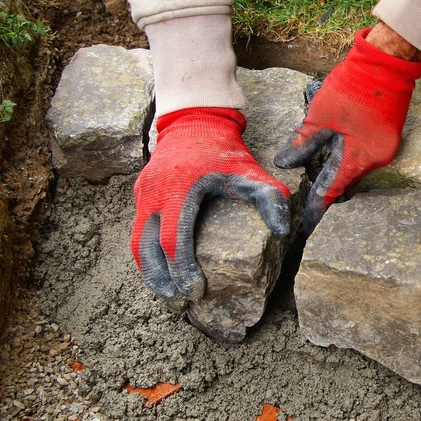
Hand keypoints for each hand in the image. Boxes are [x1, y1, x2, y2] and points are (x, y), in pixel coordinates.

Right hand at [131, 107, 290, 301]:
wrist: (194, 119)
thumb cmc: (224, 148)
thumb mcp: (250, 169)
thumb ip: (269, 197)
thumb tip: (284, 229)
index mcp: (179, 190)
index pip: (174, 241)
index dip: (182, 270)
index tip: (196, 291)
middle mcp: (154, 194)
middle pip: (147, 249)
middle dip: (162, 280)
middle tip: (178, 302)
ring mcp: (142, 194)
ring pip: (137, 243)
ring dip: (149, 271)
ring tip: (166, 293)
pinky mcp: (139, 193)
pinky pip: (138, 230)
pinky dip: (147, 253)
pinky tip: (161, 269)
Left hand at [274, 26, 420, 233]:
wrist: (385, 64)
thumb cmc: (351, 87)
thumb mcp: (319, 116)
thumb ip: (303, 142)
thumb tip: (286, 163)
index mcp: (359, 157)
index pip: (333, 190)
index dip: (317, 207)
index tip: (305, 224)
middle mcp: (377, 160)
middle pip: (346, 181)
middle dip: (327, 190)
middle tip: (306, 205)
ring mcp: (387, 149)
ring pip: (356, 168)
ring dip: (338, 172)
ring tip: (318, 185)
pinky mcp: (390, 138)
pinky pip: (365, 156)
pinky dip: (350, 159)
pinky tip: (338, 158)